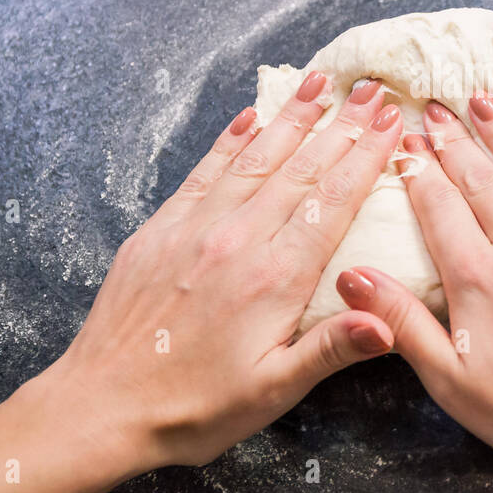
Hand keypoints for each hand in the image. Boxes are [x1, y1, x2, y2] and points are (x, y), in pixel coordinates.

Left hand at [46, 72, 403, 472]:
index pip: (332, 201)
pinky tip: (250, 117)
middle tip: (371, 88)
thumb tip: (388, 323)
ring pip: (255, 159)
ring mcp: (194, 229)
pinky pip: (204, 172)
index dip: (366, 156)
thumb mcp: (274, 390)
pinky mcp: (160, 230)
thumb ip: (332, 350)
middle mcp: (236, 241)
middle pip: (301, 169)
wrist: (101, 407)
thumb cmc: (194, 408)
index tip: (391, 121)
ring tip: (321, 84)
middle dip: (341, 125)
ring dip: (292, 118)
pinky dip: (230, 140)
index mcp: (273, 279)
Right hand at [336, 93, 492, 492]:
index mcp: (479, 278)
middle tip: (437, 108)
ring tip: (486, 100)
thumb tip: (352, 275)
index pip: (439, 206)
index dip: (418, 171)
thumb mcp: (452, 381)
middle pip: (482, 179)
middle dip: (455, 140)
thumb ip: (400, 323)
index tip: (405, 143)